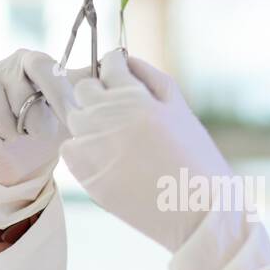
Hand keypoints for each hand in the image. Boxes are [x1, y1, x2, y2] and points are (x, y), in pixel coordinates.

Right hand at [0, 49, 88, 227]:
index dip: (55, 91)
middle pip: (15, 85)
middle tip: (36, 133)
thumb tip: (117, 57)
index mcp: (34, 62)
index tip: (69, 114)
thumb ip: (88, 86)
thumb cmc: (48, 127)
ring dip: (7, 126)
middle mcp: (5, 66)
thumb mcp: (72, 110)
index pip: (43, 66)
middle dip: (29, 117)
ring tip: (17, 137)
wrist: (20, 160)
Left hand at [29, 48, 269, 269]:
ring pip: (74, 119)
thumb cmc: (195, 159)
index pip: (107, 63)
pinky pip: (71, 150)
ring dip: (90, 122)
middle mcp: (106, 118)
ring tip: (118, 141)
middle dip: (97, 94)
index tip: (120, 79)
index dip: (114, 68)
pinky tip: (110, 160)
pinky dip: (84, 150)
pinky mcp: (85, 174)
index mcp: (133, 97)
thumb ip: (151, 77)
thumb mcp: (180, 108)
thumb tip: (124, 58)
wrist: (197, 211)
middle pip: (83, 89)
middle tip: (119, 112)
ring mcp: (92, 146)